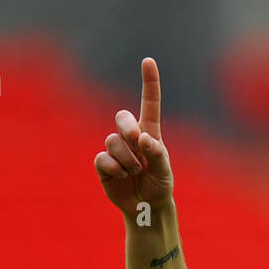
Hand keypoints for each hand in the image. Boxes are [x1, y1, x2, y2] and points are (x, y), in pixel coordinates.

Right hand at [94, 56, 173, 215]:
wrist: (146, 208)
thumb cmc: (159, 185)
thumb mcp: (165, 172)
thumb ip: (157, 154)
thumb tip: (143, 139)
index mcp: (149, 133)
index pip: (149, 103)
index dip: (149, 82)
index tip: (148, 61)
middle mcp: (130, 137)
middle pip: (122, 117)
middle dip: (128, 128)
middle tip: (137, 143)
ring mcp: (116, 150)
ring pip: (113, 140)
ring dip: (127, 159)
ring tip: (135, 172)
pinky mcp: (104, 165)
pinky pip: (102, 158)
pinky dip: (114, 168)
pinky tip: (122, 176)